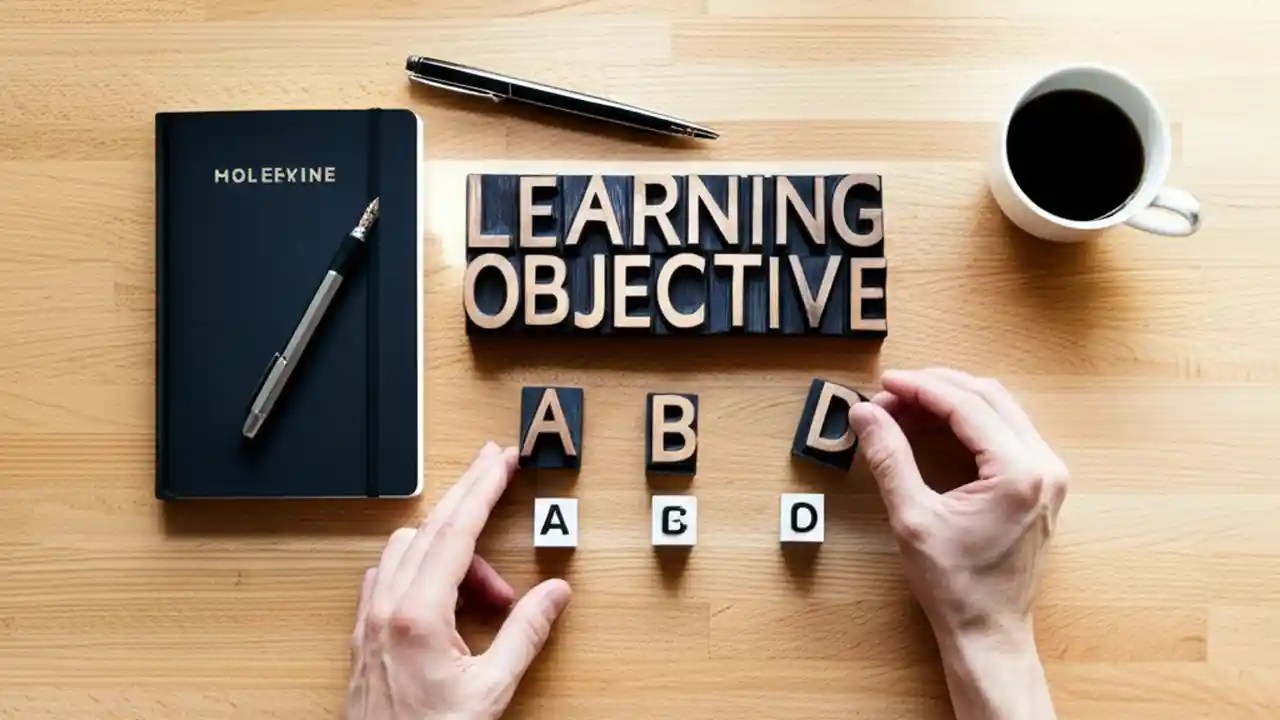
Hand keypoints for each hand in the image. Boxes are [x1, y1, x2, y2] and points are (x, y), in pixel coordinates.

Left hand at [346, 442, 571, 719]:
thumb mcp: (491, 689)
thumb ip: (525, 634)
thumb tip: (555, 593)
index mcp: (417, 615)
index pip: (456, 532)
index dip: (483, 489)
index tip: (500, 461)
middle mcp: (386, 608)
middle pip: (430, 527)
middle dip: (467, 493)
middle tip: (494, 465)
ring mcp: (369, 619)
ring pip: (407, 549)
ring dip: (449, 549)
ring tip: (490, 590)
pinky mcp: (364, 634)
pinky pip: (389, 575)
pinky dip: (421, 567)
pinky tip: (446, 593)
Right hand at [850, 369, 1066, 719]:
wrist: (989, 630)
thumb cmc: (955, 585)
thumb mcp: (912, 518)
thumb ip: (889, 458)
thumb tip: (866, 414)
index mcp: (1018, 473)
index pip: (967, 406)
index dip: (921, 388)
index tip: (885, 383)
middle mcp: (1044, 466)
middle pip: (989, 398)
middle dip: (936, 388)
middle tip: (892, 393)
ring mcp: (1048, 475)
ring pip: (999, 410)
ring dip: (952, 401)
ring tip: (906, 408)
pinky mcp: (1041, 484)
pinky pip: (1006, 432)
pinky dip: (969, 423)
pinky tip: (934, 428)